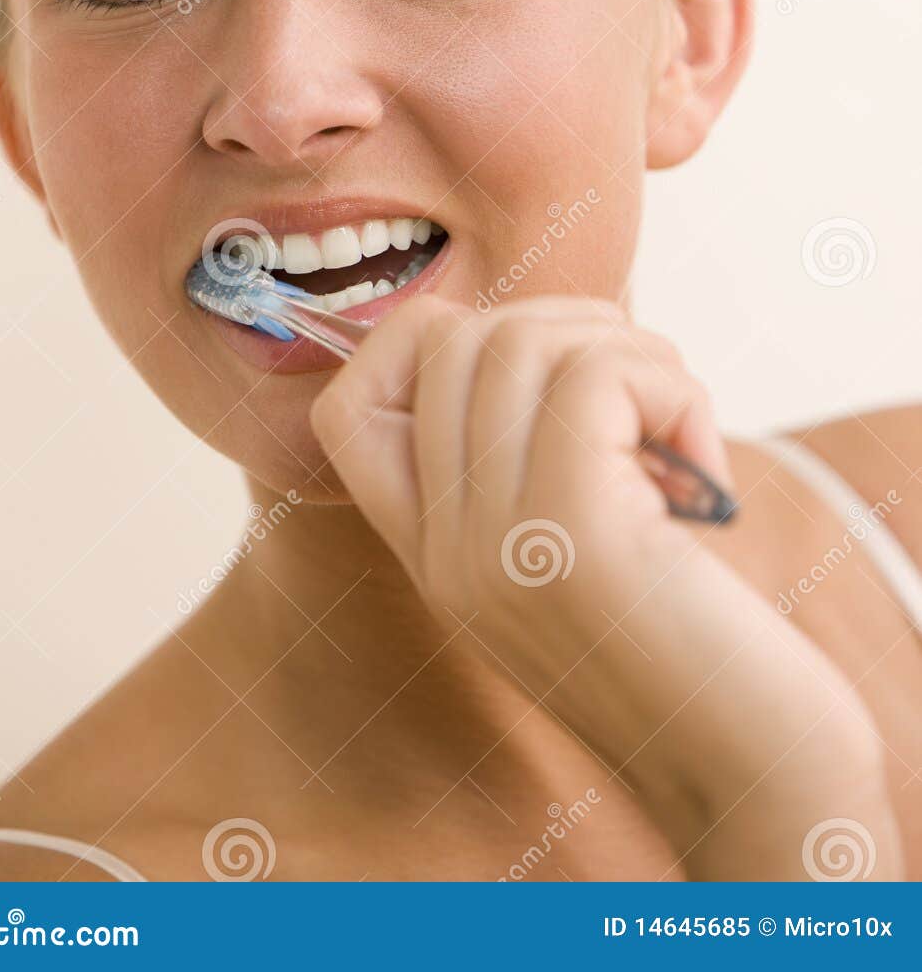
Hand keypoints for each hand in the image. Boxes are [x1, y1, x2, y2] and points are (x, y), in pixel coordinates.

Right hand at [309, 293, 902, 878]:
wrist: (754, 779)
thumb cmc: (691, 650)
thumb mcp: (572, 557)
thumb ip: (526, 468)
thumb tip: (544, 332)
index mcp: (433, 554)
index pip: (349, 404)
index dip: (425, 343)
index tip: (536, 368)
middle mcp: (444, 550)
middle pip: (445, 341)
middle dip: (561, 323)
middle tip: (641, 393)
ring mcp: (496, 544)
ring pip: (518, 341)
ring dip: (629, 350)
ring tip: (678, 430)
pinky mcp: (574, 535)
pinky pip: (593, 377)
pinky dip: (666, 384)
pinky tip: (700, 466)